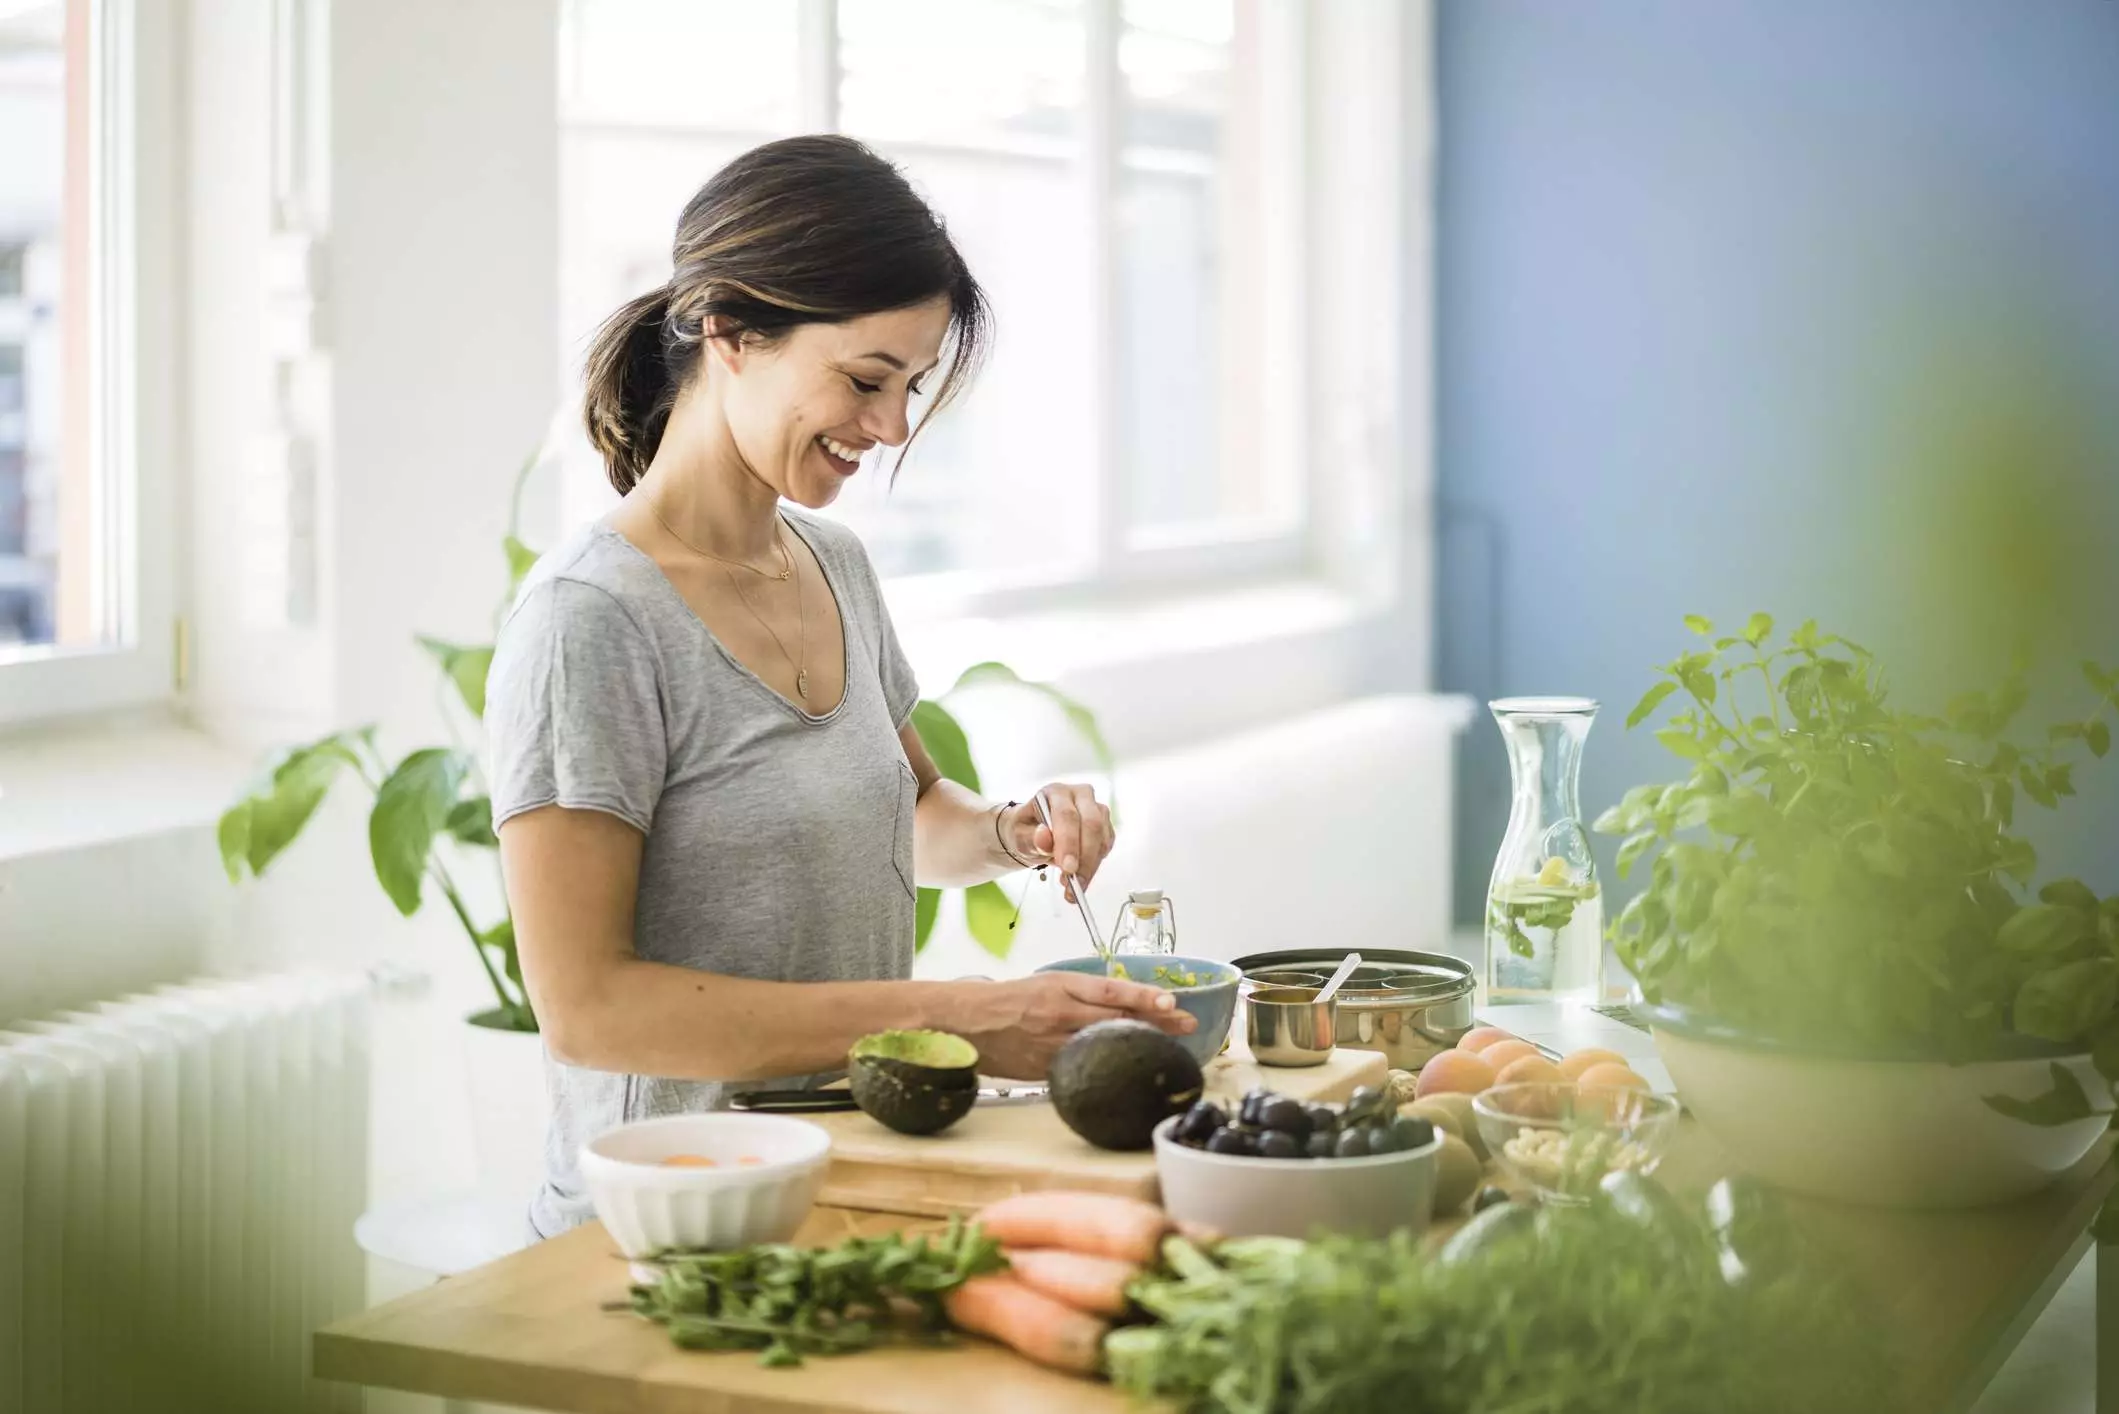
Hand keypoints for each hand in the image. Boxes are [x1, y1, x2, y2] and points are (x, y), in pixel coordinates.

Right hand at [949, 971, 1195, 1080]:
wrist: (967, 1022)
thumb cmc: (1009, 999)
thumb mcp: (1047, 984)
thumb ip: (1083, 994)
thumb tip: (1126, 1003)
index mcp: (1060, 986)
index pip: (1110, 990)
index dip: (1143, 996)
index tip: (1172, 1000)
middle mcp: (1060, 1013)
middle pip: (1117, 1019)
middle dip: (1156, 1021)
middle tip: (1188, 1023)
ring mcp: (1053, 1044)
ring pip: (1104, 1044)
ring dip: (1140, 1044)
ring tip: (1171, 1045)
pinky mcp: (1045, 1069)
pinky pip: (1082, 1067)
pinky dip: (1108, 1066)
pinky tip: (1130, 1068)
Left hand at [1004, 783, 1113, 901]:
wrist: (1033, 833)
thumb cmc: (1026, 831)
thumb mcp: (1020, 836)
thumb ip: (1031, 838)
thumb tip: (1044, 838)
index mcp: (1056, 792)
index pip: (1067, 815)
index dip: (1069, 842)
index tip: (1068, 868)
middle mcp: (1080, 795)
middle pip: (1091, 823)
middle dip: (1085, 856)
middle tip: (1075, 883)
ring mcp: (1096, 809)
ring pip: (1102, 837)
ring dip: (1090, 865)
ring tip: (1072, 886)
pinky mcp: (1104, 826)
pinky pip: (1106, 846)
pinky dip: (1095, 865)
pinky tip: (1080, 876)